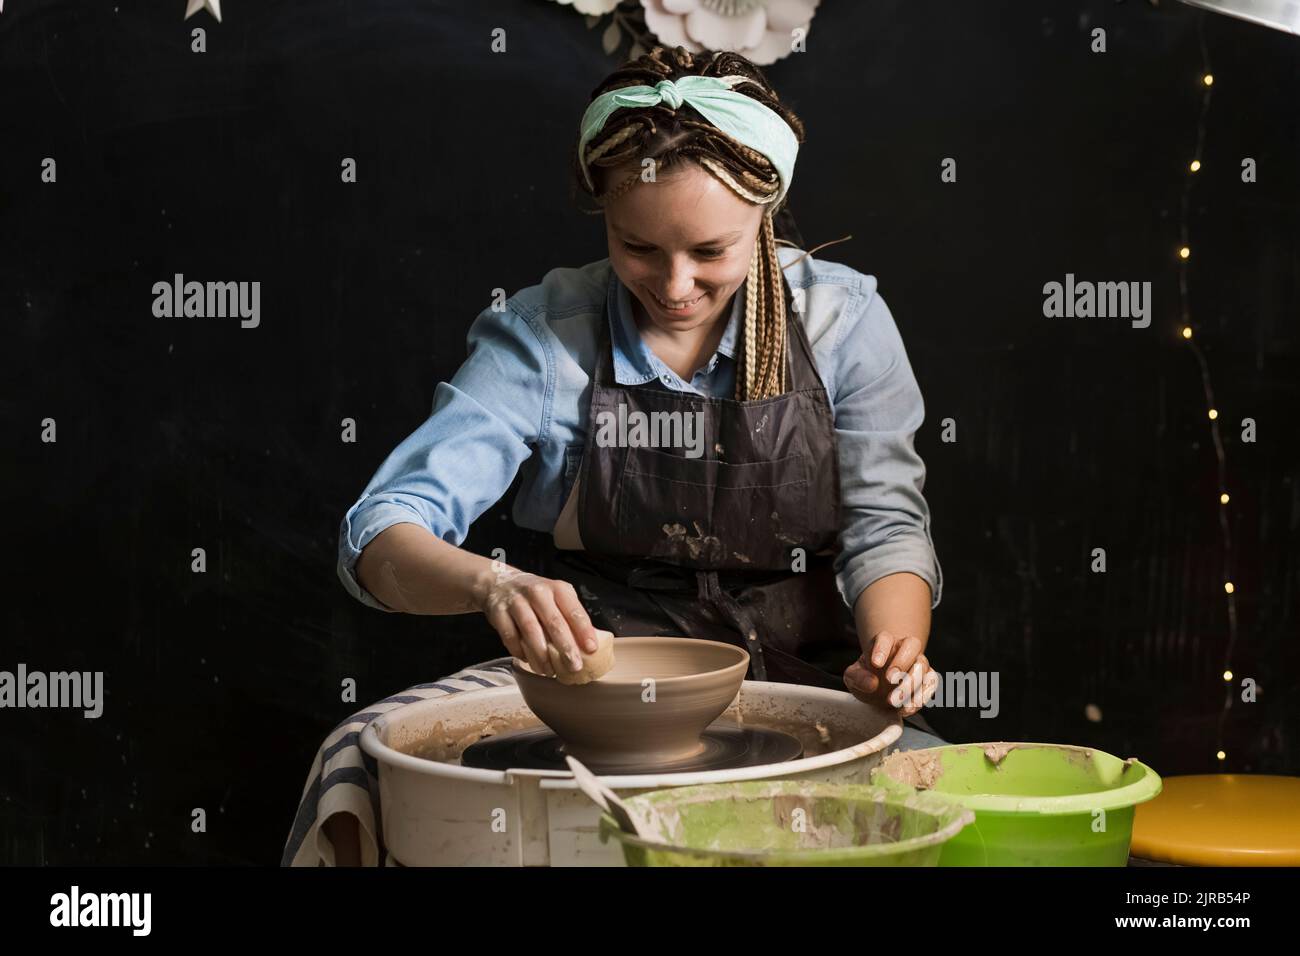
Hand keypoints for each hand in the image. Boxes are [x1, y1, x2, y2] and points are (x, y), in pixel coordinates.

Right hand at [478, 567, 604, 677]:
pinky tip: (528, 661)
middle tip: (574, 667)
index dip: (583, 630)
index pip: (573, 610)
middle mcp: (537, 592)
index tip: (591, 649)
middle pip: (554, 622)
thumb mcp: (556, 596)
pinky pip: (510, 636)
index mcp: (557, 589)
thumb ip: (569, 615)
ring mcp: (516, 601)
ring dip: (541, 655)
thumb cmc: (536, 595)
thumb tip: (586, 645)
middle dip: (565, 647)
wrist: (499, 583)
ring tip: (549, 672)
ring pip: (531, 631)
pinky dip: (520, 651)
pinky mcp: (498, 612)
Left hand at [842, 629, 937, 717]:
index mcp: (884, 643)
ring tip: (894, 701)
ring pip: (923, 665)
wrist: (878, 690)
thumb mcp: (852, 678)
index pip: (885, 638)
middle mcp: (904, 649)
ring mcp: (918, 663)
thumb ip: (858, 677)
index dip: (881, 649)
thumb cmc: (865, 678)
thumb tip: (872, 683)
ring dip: (911, 684)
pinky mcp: (927, 679)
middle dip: (902, 662)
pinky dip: (921, 697)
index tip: (875, 664)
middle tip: (890, 679)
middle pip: (911, 645)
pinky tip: (906, 709)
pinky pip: (931, 684)